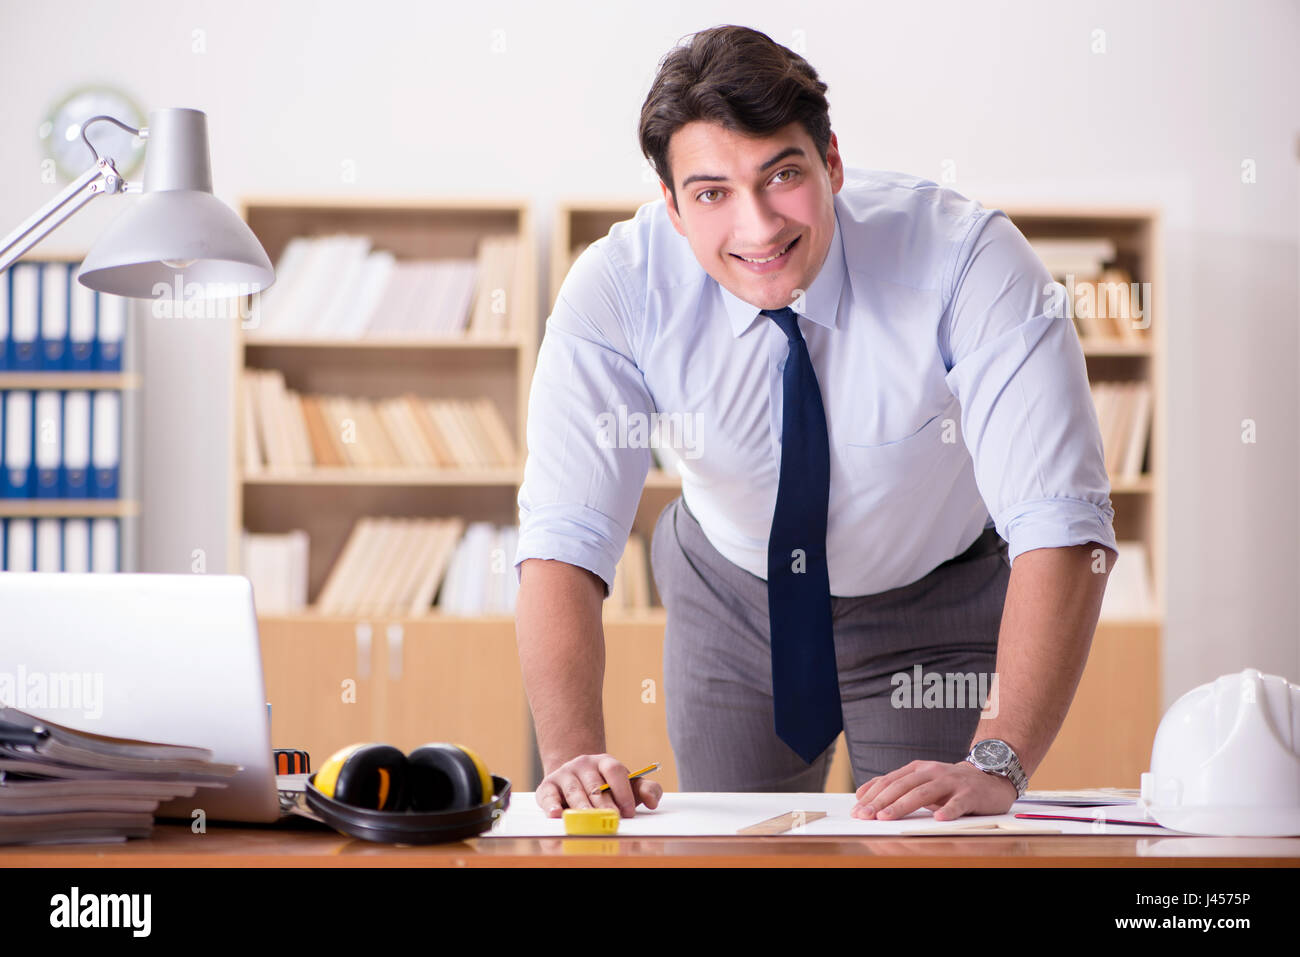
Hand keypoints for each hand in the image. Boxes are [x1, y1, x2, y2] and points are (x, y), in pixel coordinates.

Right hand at [535, 753, 662, 818]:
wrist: (576, 779)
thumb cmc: (606, 787)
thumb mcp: (628, 786)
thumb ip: (646, 790)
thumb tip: (652, 802)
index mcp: (605, 762)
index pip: (615, 771)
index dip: (623, 791)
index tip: (629, 812)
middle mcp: (583, 764)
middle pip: (594, 784)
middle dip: (604, 804)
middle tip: (611, 819)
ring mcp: (565, 773)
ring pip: (574, 791)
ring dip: (582, 806)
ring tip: (589, 819)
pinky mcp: (548, 786)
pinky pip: (548, 795)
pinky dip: (551, 805)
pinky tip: (556, 814)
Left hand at [850, 759, 1017, 821]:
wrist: (988, 778)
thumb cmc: (949, 784)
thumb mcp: (920, 781)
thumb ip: (895, 785)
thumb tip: (862, 793)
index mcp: (917, 769)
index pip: (890, 781)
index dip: (872, 795)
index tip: (857, 810)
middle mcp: (932, 772)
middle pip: (902, 786)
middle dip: (881, 802)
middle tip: (866, 816)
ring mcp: (951, 782)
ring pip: (924, 793)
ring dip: (903, 805)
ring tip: (887, 817)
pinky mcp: (970, 794)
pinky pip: (958, 803)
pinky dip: (948, 810)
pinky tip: (938, 818)